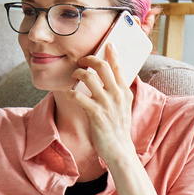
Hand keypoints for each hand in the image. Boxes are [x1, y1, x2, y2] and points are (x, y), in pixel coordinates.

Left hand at [71, 43, 137, 167]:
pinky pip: (78, 96)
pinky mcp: (95, 114)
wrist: (120, 149)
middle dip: (89, 59)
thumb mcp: (124, 106)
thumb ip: (119, 92)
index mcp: (125, 91)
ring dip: (77, 74)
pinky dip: (70, 92)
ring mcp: (106, 104)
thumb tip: (111, 78)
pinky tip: (68, 93)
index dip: (111, 53)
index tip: (107, 45)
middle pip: (102, 67)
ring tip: (73, 77)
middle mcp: (117, 94)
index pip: (118, 66)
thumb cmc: (118, 127)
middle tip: (81, 61)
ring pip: (88, 78)